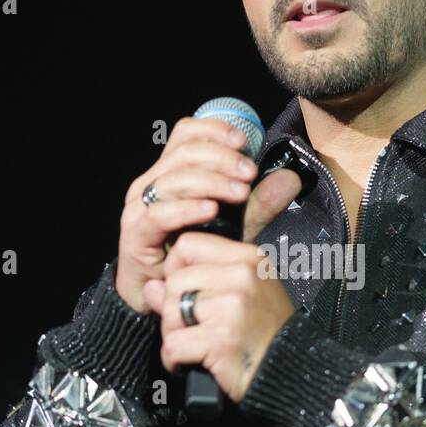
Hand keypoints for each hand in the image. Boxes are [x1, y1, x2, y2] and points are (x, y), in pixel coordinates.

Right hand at [114, 114, 300, 315]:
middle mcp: (152, 183)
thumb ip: (259, 203)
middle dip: (222, 158)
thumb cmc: (193, 256)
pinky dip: (188, 209)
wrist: (164, 296)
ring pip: (174, 179)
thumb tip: (290, 179)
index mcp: (171, 172)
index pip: (187, 133)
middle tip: (250, 173)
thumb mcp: (234, 226)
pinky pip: (160, 213)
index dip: (214, 130)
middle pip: (184, 152)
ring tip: (240, 193)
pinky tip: (212, 211)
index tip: (244, 141)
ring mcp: (140, 206)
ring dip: (212, 182)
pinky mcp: (135, 232)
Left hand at [143, 232, 296, 402]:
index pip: (187, 244)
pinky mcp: (221, 338)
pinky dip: (175, 361)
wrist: (288, 372)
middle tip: (194, 329)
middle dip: (174, 310)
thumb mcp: (241, 297)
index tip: (188, 293)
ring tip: (195, 346)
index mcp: (248, 259)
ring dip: (174, 335)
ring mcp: (232, 306)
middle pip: (174, 281)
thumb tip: (152, 287)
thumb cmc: (267, 336)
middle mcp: (241, 276)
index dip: (176, 269)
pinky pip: (173, 344)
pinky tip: (192, 363)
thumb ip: (197, 284)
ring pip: (169, 311)